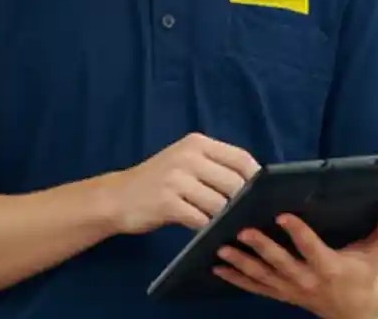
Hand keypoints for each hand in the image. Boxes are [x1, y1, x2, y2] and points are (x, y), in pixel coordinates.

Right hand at [104, 132, 260, 234]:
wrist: (116, 197)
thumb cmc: (158, 182)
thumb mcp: (185, 164)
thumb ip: (214, 168)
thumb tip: (255, 188)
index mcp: (196, 143)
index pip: (241, 158)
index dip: (256, 179)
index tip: (262, 196)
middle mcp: (188, 156)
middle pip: (234, 183)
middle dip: (242, 203)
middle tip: (245, 218)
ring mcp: (176, 178)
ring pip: (219, 204)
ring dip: (225, 219)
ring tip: (226, 227)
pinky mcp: (167, 202)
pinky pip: (200, 219)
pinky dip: (208, 229)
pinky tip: (207, 233)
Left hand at [212, 203, 377, 318]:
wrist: (354, 310)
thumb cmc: (363, 274)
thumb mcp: (377, 253)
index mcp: (330, 266)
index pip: (312, 247)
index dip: (297, 232)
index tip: (282, 215)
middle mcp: (308, 280)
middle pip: (281, 263)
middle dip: (262, 248)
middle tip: (243, 231)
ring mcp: (292, 290)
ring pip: (263, 276)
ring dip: (241, 263)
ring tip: (221, 249)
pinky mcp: (281, 294)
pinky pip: (256, 287)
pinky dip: (236, 278)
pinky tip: (217, 267)